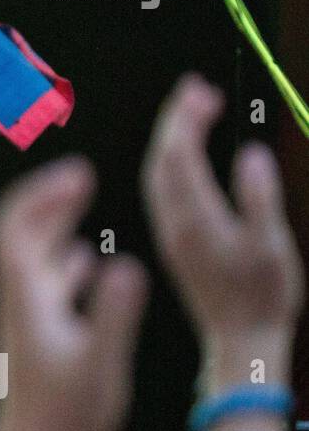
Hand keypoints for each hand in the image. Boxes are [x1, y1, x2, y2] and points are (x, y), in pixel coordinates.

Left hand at [0, 157, 148, 430]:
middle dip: (46, 200)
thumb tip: (125, 263)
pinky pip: (44, 286)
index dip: (40, 194)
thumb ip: (112, 314)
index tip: (75, 173)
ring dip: (54, 227)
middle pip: (20, 236)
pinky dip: (64, 263)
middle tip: (80, 175)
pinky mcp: (34, 337)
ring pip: (33, 259)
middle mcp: (17, 302)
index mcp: (25, 299)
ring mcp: (23, 319)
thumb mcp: (99, 363)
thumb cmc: (65, 414)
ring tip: (81, 201)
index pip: (15, 229)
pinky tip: (86, 259)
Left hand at [141, 74, 303, 354]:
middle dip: (175, 120)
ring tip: (193, 110)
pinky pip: (163, 192)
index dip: (186, 119)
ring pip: (158, 175)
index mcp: (195, 220)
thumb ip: (260, 199)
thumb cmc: (263, 299)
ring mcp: (171, 233)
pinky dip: (173, 163)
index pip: (178, 156)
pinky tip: (187, 154)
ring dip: (172, 139)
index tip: (201, 89)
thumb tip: (250, 153)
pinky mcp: (176, 241)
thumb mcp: (272, 248)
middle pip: (162, 160)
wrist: (238, 343)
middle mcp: (173, 224)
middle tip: (195, 88)